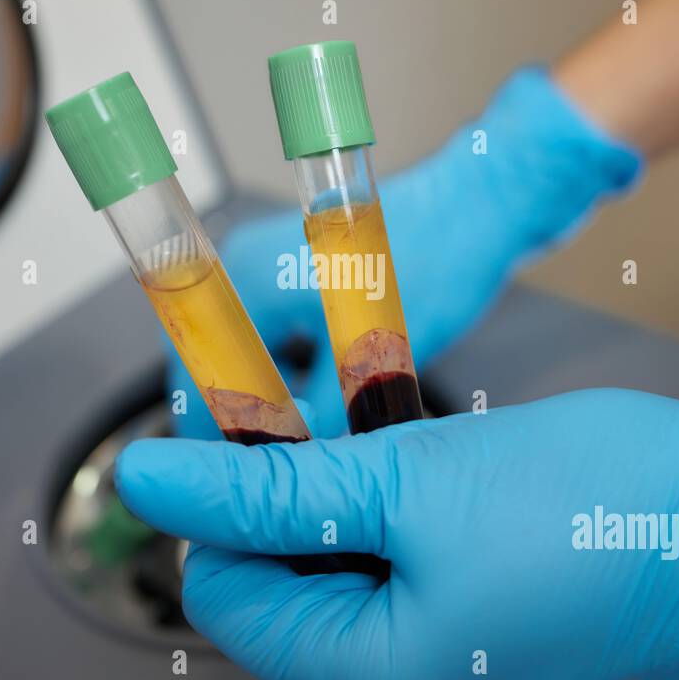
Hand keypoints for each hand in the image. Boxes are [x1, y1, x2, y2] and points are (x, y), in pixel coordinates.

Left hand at [117, 388, 678, 679]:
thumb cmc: (598, 503)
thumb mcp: (408, 479)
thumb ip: (268, 489)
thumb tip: (154, 484)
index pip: (227, 600)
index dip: (225, 506)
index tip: (254, 426)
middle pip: (285, 599)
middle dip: (300, 508)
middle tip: (354, 435)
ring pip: (344, 592)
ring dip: (354, 515)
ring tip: (418, 464)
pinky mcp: (487, 665)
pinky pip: (402, 600)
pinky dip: (401, 537)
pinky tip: (446, 493)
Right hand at [169, 65, 640, 436]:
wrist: (479, 205)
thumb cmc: (435, 261)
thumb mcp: (372, 358)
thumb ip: (323, 419)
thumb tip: (300, 473)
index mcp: (247, 279)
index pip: (199, 371)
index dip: (214, 431)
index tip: (238, 474)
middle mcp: (246, 265)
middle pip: (221, 364)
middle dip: (249, 418)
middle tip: (281, 470)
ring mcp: (272, 264)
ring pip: (253, 354)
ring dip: (275, 398)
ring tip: (309, 445)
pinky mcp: (301, 270)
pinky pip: (277, 336)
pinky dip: (294, 373)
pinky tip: (327, 406)